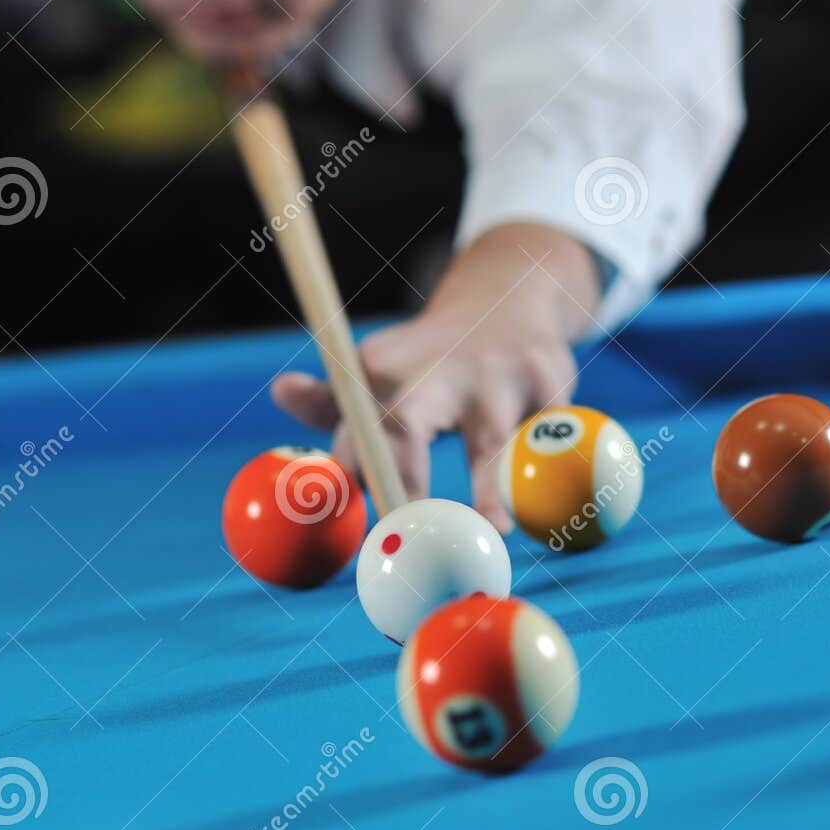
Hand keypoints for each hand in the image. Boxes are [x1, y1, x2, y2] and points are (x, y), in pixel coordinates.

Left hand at [271, 223, 600, 530]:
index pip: (358, 427)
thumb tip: (280, 390)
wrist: (504, 297)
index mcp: (383, 369)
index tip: (352, 526)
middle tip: (404, 531)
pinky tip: (541, 503)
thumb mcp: (376, 371)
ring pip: (493, 439)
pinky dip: (543, 475)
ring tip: (496, 532)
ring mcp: (496, 373)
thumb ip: (330, 398)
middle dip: (401, 477)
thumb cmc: (427, 360)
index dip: (352, 474)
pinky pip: (546, 439)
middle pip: (407, 422)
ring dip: (491, 488)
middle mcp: (435, 366)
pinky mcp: (550, 379)